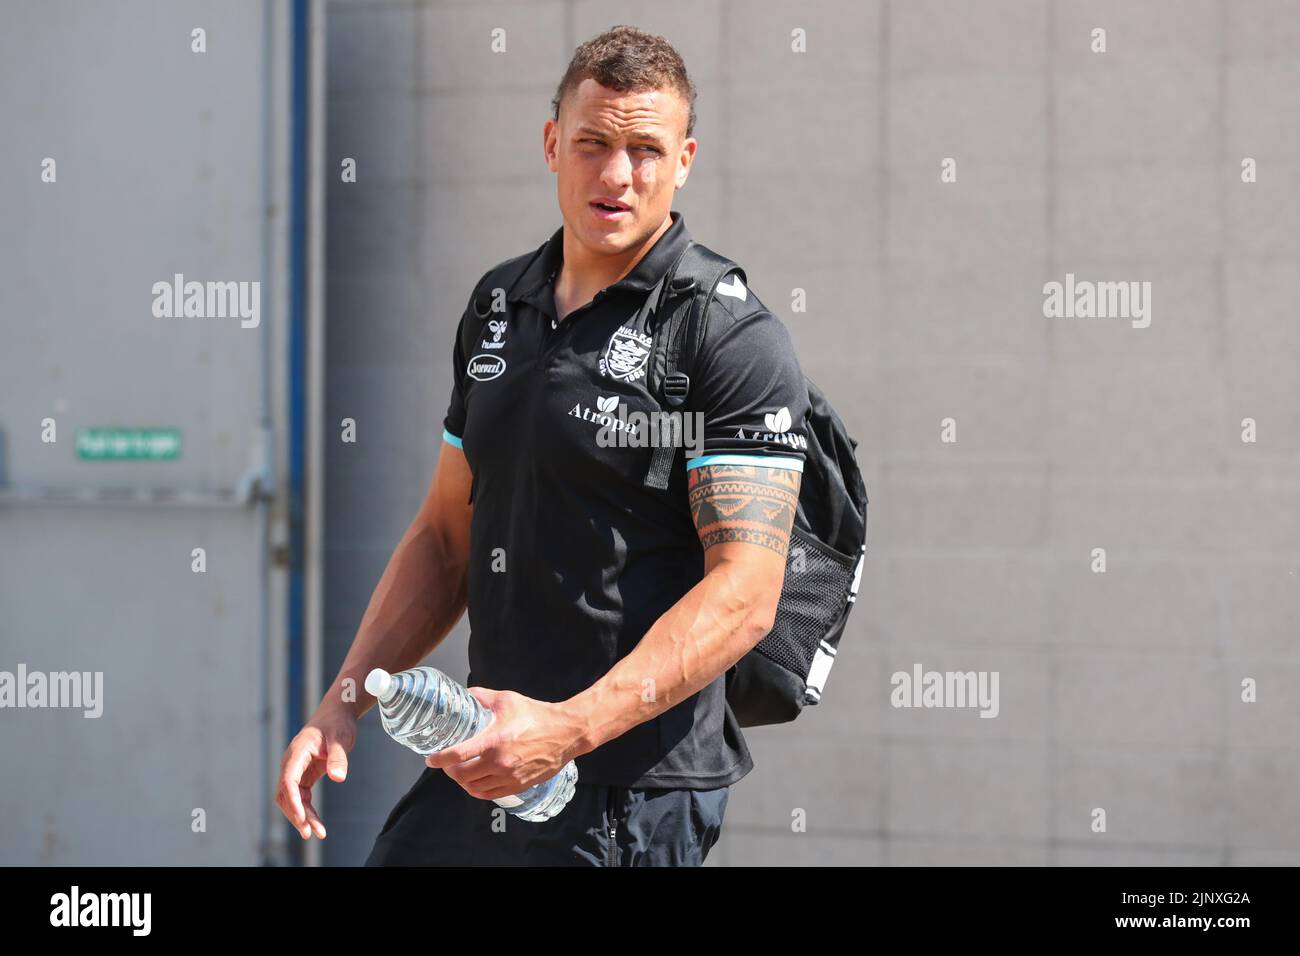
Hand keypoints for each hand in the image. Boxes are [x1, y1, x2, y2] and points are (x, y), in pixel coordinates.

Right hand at [275, 707, 355, 839]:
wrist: (336, 714)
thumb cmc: (338, 724)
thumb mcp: (341, 739)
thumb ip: (338, 758)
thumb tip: (338, 778)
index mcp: (297, 752)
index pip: (288, 781)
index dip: (293, 802)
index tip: (302, 818)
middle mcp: (291, 762)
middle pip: (286, 794)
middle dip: (296, 814)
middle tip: (310, 833)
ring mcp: (295, 769)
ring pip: (291, 798)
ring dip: (301, 815)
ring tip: (316, 832)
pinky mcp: (303, 774)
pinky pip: (301, 796)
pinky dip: (306, 809)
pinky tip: (316, 822)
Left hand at [424, 688, 584, 801]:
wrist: (565, 732)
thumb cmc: (537, 715)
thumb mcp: (508, 700)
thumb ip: (483, 697)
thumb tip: (465, 695)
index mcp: (494, 740)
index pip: (458, 754)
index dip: (439, 759)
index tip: (430, 759)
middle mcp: (500, 762)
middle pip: (462, 775)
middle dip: (450, 771)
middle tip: (447, 764)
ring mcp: (509, 776)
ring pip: (474, 788)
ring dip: (462, 782)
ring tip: (460, 773)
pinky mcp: (518, 785)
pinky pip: (490, 795)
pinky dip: (478, 791)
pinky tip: (476, 783)